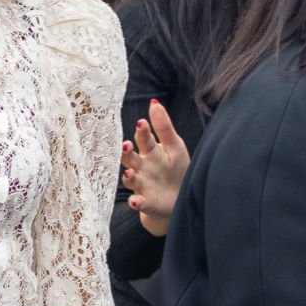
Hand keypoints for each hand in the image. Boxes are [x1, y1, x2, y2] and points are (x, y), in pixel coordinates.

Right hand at [119, 100, 189, 237]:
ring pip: (131, 179)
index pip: (144, 139)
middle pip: (130, 158)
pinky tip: (135, 201)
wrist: (179, 197)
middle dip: (126, 153)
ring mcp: (142, 185)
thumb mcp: (174, 146)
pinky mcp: (146, 202)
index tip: (141, 122)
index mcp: (150, 152)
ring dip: (128, 176)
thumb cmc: (176, 168)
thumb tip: (153, 102)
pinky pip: (138, 203)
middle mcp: (142, 167)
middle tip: (125, 146)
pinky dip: (136, 202)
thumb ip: (163, 126)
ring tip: (129, 172)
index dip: (142, 131)